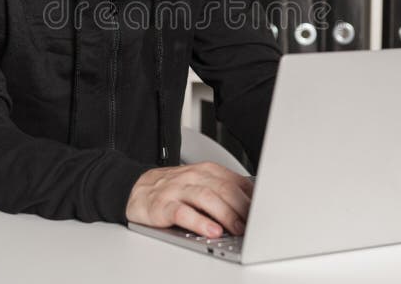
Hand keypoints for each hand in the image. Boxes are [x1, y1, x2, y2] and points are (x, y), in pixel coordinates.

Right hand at [125, 161, 253, 238]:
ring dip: (225, 214)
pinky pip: (182, 212)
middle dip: (241, 207)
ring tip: (237, 229)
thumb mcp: (202, 183)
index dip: (252, 199)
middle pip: (224, 189)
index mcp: (208, 170)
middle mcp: (194, 176)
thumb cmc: (175, 189)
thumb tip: (255, 205)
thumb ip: (225, 191)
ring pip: (206, 198)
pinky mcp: (162, 205)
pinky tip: (211, 231)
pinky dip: (199, 222)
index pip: (236, 182)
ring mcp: (177, 189)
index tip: (263, 213)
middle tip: (253, 225)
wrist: (137, 189)